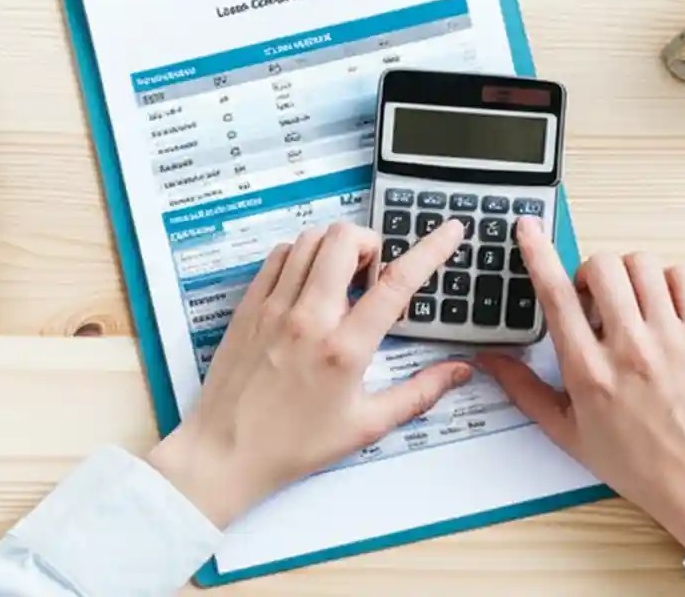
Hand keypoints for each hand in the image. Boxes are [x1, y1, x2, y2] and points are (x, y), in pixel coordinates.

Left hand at [148, 221, 469, 527]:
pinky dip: (301, 255)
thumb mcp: (367, 425)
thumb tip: (458, 371)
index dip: (430, 250)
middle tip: (374, 271)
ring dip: (336, 246)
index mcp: (344, 350)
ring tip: (342, 277)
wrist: (226, 452)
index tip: (450, 231)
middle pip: (346, 240)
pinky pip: (279, 256)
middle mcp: (309, 319)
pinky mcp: (249, 307)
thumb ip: (419, 393)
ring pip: (311, 240)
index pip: (396, 283)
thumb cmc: (293, 445)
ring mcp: (274, 308)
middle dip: (371, 242)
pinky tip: (308, 282)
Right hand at [475, 217, 684, 550]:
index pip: (556, 296)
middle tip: (590, 298)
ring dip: (625, 273)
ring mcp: (671, 339)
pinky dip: (665, 280)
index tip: (528, 229)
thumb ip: (523, 389)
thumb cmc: (632, 461)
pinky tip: (657, 306)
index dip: (538, 254)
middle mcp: (629, 349)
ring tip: (625, 302)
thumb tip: (488, 359)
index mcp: (589, 372)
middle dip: (588, 271)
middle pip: (602, 267)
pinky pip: (683, 276)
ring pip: (642, 264)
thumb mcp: (565, 431)